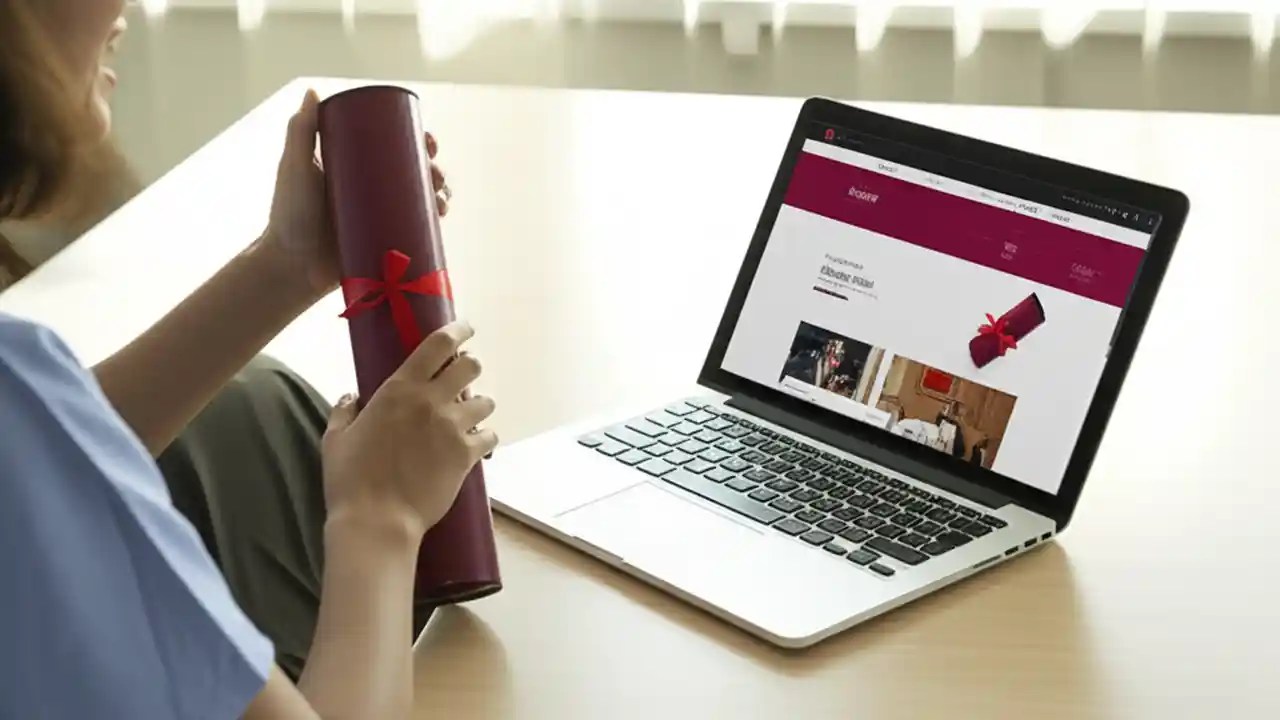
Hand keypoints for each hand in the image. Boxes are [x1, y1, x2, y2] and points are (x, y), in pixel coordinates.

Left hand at [262, 89, 453, 297]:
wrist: (291, 266)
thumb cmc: (288, 215)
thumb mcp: (294, 167)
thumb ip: (300, 131)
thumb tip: (312, 91)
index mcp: (353, 166)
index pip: (391, 147)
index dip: (416, 142)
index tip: (429, 141)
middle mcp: (370, 190)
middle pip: (412, 173)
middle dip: (434, 170)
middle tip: (436, 175)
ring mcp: (379, 216)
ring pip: (419, 200)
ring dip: (440, 194)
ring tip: (441, 200)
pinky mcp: (384, 242)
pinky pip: (415, 229)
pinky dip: (433, 222)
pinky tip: (441, 217)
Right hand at [321, 322, 498, 536]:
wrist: (377, 520)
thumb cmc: (350, 479)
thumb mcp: (335, 439)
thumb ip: (344, 411)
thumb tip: (350, 396)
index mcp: (399, 388)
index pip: (439, 344)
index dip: (457, 331)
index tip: (465, 329)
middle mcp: (432, 401)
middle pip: (471, 366)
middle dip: (470, 368)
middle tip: (462, 380)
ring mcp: (453, 428)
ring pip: (485, 401)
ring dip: (478, 406)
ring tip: (467, 418)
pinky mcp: (467, 455)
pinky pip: (490, 436)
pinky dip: (485, 438)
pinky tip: (475, 446)